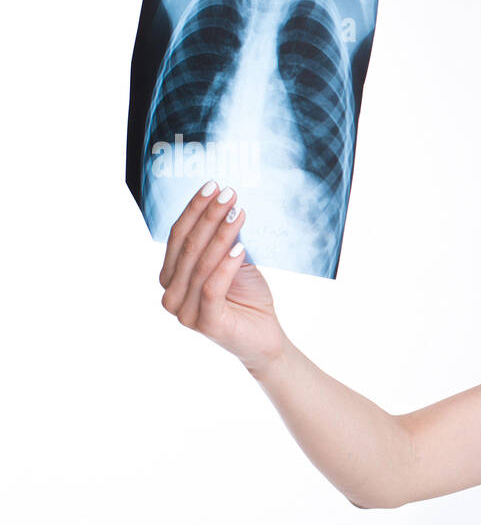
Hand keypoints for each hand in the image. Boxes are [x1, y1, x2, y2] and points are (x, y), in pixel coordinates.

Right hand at [159, 182, 286, 373]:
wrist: (264, 338)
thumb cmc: (247, 298)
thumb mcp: (234, 262)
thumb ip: (223, 241)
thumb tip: (224, 204)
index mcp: (171, 277)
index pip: (177, 236)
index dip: (194, 209)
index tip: (213, 186)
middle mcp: (171, 294)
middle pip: (188, 246)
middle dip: (208, 216)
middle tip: (229, 194)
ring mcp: (184, 311)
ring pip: (200, 264)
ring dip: (221, 234)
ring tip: (238, 213)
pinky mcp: (205, 323)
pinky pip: (212, 287)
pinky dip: (226, 266)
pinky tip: (240, 248)